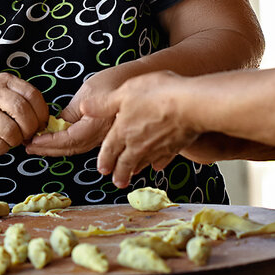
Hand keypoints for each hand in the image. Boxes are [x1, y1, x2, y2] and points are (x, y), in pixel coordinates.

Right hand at [0, 73, 46, 153]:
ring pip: (11, 130)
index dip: (41, 112)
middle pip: (23, 112)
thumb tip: (43, 122)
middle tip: (28, 135)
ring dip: (16, 140)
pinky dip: (3, 148)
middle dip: (30, 128)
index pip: (33, 94)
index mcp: (5, 80)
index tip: (41, 123)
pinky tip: (0, 143)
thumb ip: (21, 99)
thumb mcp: (1, 90)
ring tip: (13, 139)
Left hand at [26, 67, 120, 155]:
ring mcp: (106, 138)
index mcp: (97, 125)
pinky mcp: (107, 136)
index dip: (48, 142)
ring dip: (57, 149)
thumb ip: (71, 112)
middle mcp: (102, 136)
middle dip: (49, 150)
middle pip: (71, 149)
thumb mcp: (87, 92)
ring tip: (39, 146)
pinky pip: (85, 146)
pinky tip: (59, 143)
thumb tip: (57, 125)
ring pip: (78, 149)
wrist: (139, 80)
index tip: (32, 140)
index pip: (68, 140)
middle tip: (29, 147)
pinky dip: (69, 146)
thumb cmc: (114, 81)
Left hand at [91, 71, 199, 187]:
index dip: (105, 160)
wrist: (190, 105)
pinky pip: (163, 159)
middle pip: (125, 163)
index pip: (109, 150)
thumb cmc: (157, 95)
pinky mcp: (175, 147)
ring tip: (133, 174)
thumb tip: (84, 108)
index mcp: (122, 132)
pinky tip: (158, 164)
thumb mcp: (123, 92)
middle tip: (117, 181)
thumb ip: (103, 103)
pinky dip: (159, 163)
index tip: (103, 169)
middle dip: (120, 173)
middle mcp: (138, 145)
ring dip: (136, 170)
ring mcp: (157, 148)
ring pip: (143, 163)